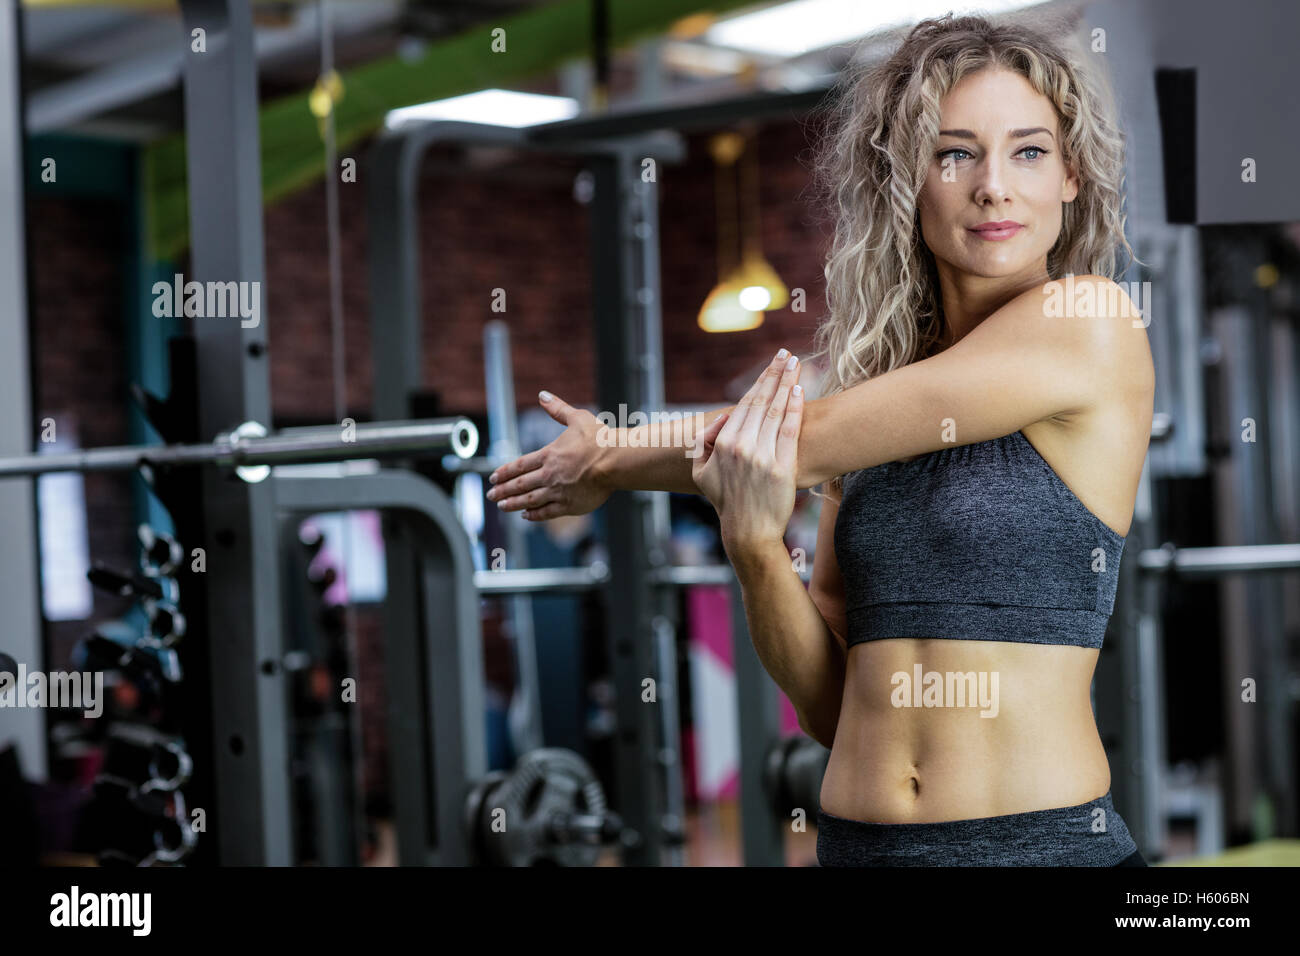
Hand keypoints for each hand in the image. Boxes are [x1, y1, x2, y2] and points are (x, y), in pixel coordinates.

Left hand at [485, 392, 611, 519]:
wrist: (616, 460)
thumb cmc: (600, 439)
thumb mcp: (577, 418)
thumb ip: (558, 409)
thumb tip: (543, 395)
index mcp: (549, 455)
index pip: (520, 465)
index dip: (505, 472)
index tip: (493, 477)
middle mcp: (550, 474)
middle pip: (520, 484)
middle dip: (503, 490)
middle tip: (490, 495)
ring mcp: (559, 491)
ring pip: (530, 500)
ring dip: (513, 504)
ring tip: (501, 507)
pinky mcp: (570, 504)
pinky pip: (547, 512)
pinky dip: (535, 514)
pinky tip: (526, 515)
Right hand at [692, 350, 803, 555]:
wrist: (748, 531)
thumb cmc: (725, 500)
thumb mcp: (700, 472)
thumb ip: (703, 441)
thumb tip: (723, 418)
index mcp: (723, 444)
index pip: (744, 404)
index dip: (760, 381)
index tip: (772, 363)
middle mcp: (742, 446)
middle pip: (762, 401)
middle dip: (775, 374)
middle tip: (787, 354)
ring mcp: (763, 456)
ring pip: (777, 412)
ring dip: (788, 384)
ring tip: (796, 364)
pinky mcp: (782, 467)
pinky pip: (790, 431)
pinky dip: (795, 409)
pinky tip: (800, 391)